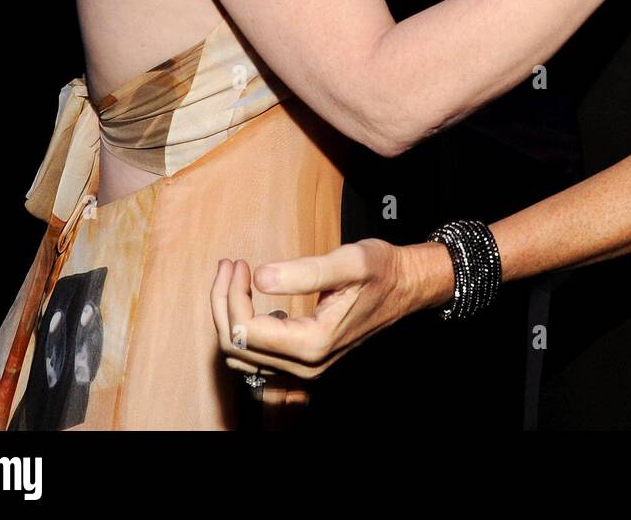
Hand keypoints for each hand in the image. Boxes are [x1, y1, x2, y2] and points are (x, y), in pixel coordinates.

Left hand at [211, 240, 445, 379]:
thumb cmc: (382, 270)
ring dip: (230, 315)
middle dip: (224, 302)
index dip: (232, 296)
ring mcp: (304, 367)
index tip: (239, 263)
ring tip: (235, 276)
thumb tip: (260, 278)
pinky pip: (257, 355)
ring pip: (242, 354)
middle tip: (230, 264)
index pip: (245, 330)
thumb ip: (305, 272)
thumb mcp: (348, 262)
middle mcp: (305, 365)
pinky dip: (244, 326)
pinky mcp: (303, 361)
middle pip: (236, 346)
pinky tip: (254, 298)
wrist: (405, 287)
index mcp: (313, 343)